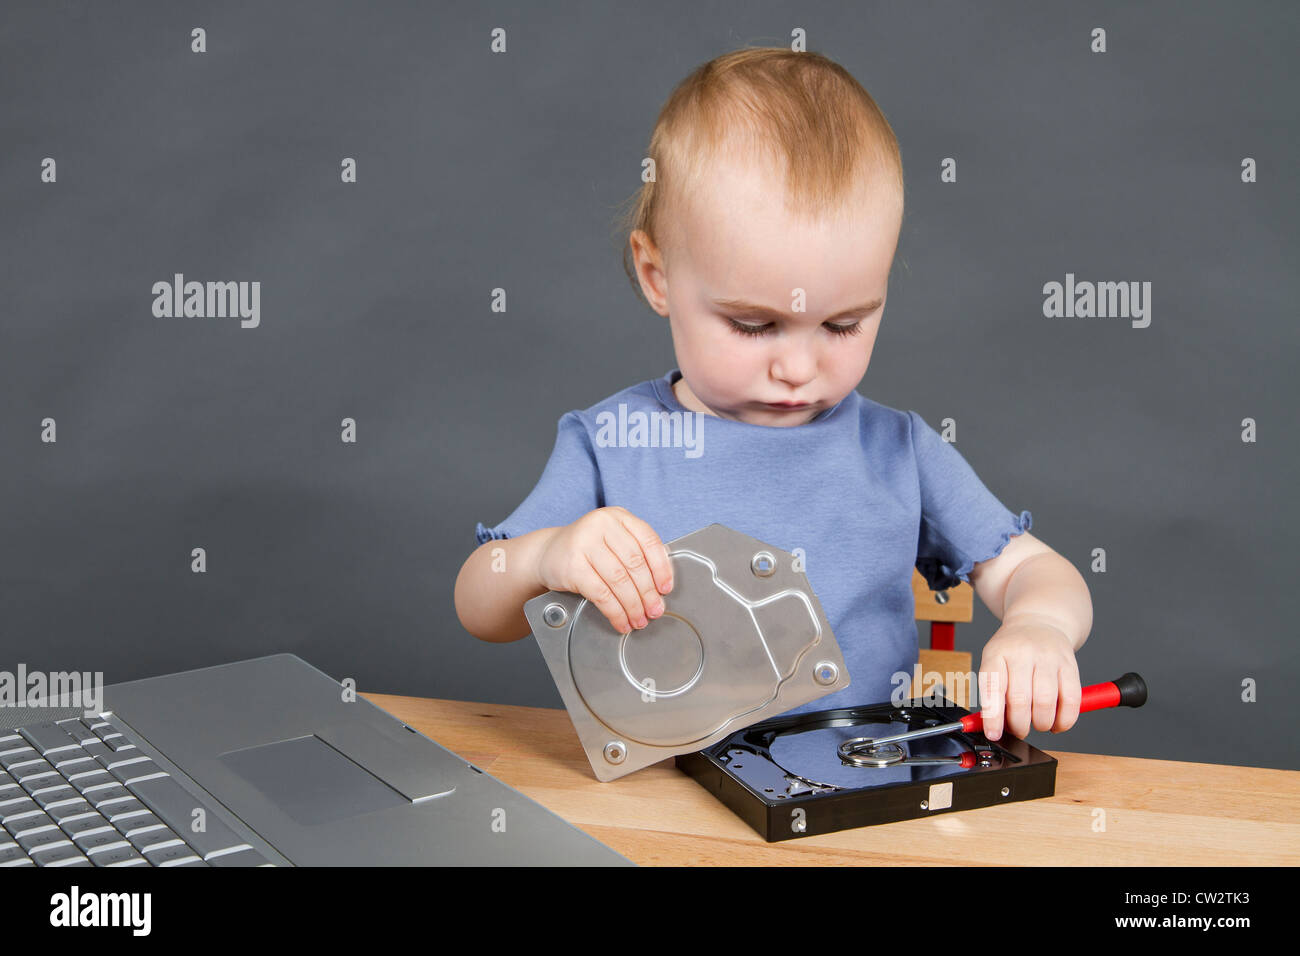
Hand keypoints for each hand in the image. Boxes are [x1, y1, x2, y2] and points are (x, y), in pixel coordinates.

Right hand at [533, 507, 673, 633]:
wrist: (547, 553)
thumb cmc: (587, 550)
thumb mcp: (612, 541)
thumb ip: (635, 553)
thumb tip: (660, 586)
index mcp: (618, 516)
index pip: (649, 541)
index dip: (661, 568)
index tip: (666, 589)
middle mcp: (601, 525)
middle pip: (635, 564)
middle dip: (648, 593)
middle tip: (655, 610)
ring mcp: (584, 543)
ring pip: (619, 581)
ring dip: (633, 606)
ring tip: (639, 620)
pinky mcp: (572, 566)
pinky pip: (601, 594)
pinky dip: (615, 612)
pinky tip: (621, 621)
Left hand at [977, 616, 1080, 740]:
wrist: (1039, 621)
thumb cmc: (1013, 649)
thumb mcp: (994, 661)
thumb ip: (992, 692)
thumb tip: (992, 728)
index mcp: (997, 653)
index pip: (993, 687)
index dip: (993, 716)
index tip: (994, 734)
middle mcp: (1023, 653)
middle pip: (1021, 699)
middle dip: (1019, 725)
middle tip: (1018, 730)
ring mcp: (1048, 658)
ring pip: (1046, 702)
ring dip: (1041, 724)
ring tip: (1037, 724)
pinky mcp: (1070, 665)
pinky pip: (1071, 700)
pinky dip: (1064, 720)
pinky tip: (1057, 723)